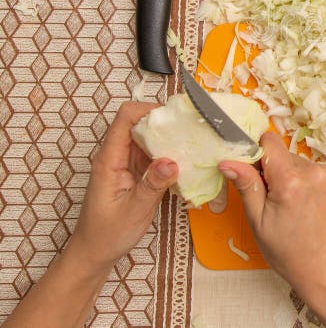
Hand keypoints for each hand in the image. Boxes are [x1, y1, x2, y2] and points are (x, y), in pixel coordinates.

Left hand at [71, 102, 177, 269]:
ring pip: (147, 136)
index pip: (125, 117)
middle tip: (192, 128)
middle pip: (139, 122)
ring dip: (169, 137)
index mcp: (109, 159)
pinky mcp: (135, 171)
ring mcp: (125, 162)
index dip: (149, 110)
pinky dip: (168, 152)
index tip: (175, 118)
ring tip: (193, 141)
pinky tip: (185, 159)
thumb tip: (171, 161)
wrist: (94, 253)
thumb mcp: (134, 211)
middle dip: (164, 121)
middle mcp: (116, 155)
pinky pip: (152, 152)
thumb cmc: (107, 234)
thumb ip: (152, 185)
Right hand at [220, 133, 325, 327]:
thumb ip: (246, 186)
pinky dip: (307, 183)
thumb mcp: (259, 223)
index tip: (254, 175)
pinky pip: (314, 170)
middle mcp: (314, 170)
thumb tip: (228, 162)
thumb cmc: (293, 254)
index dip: (256, 154)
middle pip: (283, 154)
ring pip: (298, 163)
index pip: (268, 140)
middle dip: (273, 172)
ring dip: (291, 178)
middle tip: (274, 202)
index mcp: (290, 180)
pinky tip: (308, 207)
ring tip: (294, 209)